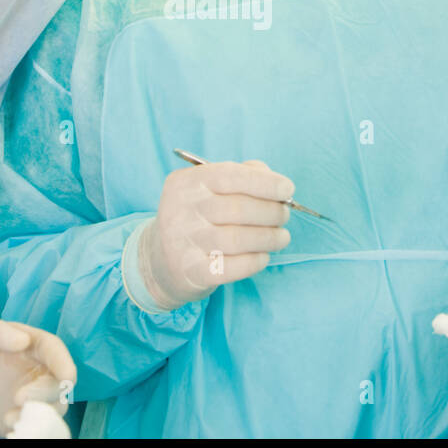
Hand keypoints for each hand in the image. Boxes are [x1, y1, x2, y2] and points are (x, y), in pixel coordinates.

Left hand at [0, 317, 76, 437]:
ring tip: (10, 418)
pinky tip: (8, 428)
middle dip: (47, 392)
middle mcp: (28, 370)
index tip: (67, 376)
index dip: (64, 361)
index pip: (53, 350)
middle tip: (19, 399)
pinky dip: (31, 430)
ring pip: (51, 407)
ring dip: (41, 414)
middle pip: (56, 381)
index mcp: (23, 343)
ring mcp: (21, 396)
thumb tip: (23, 341)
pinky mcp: (11, 420)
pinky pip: (33, 427)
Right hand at [137, 160, 293, 310]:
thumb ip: (242, 176)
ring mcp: (182, 243)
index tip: (288, 189)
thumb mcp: (208, 190)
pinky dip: (255, 261)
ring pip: (238, 239)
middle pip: (238, 209)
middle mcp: (179, 210)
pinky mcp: (190, 272)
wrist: (160, 261)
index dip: (264, 182)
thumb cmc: (197, 218)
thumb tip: (275, 182)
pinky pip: (232, 267)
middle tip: (284, 216)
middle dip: (271, 212)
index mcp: (185, 183)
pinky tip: (263, 256)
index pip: (229, 176)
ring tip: (281, 237)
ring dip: (269, 238)